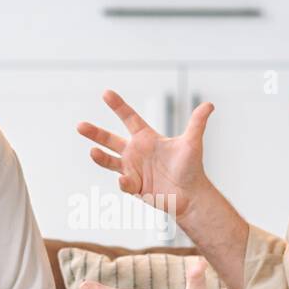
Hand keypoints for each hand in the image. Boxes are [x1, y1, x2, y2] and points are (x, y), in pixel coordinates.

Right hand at [76, 89, 214, 218]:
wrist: (190, 195)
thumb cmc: (191, 168)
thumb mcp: (192, 143)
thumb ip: (197, 123)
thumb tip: (209, 104)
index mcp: (147, 138)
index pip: (129, 118)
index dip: (118, 106)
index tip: (105, 93)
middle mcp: (136, 152)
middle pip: (110, 139)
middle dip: (95, 132)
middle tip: (79, 125)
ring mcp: (132, 169)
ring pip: (110, 161)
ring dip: (100, 157)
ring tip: (92, 151)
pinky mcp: (133, 186)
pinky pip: (124, 183)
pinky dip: (124, 182)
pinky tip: (126, 181)